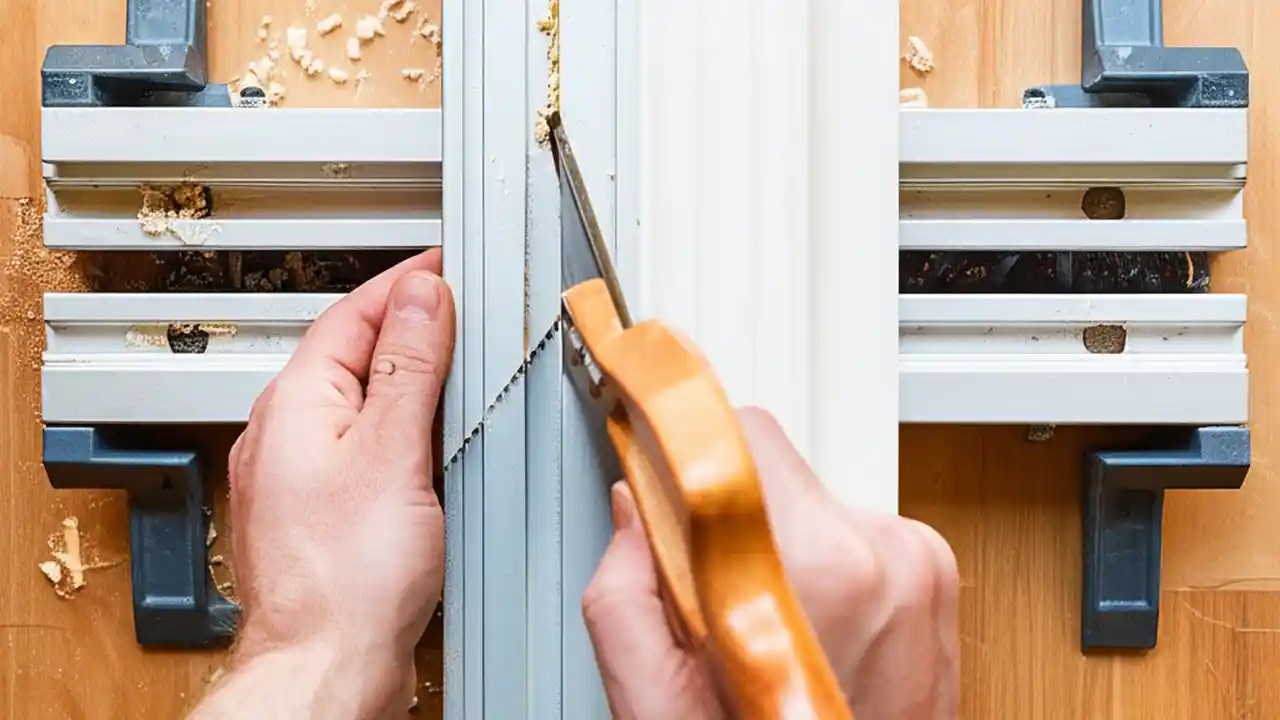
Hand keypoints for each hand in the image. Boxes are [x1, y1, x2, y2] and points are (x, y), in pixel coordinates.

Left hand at [189, 250, 455, 719]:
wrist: (325, 665)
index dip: (402, 283)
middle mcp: (286, 434)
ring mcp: (298, 476)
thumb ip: (408, 367)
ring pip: (355, 401)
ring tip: (448, 362)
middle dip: (403, 323)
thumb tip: (422, 297)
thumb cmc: (346, 579)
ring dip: (402, 376)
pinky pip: (359, 445)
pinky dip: (397, 427)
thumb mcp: (393, 451)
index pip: (351, 313)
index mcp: (295, 404)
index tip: (442, 265)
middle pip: (349, 353)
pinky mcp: (319, 513)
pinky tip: (425, 442)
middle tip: (455, 305)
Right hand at [582, 407, 959, 718]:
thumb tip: (636, 508)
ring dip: (772, 537)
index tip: (655, 433)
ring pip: (808, 496)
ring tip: (762, 623)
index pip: (740, 434)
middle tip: (705, 587)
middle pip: (771, 463)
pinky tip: (803, 627)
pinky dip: (816, 560)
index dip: (684, 441)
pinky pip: (851, 527)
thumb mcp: (656, 706)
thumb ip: (623, 590)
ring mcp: (921, 562)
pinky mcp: (934, 572)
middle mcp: (886, 553)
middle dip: (723, 511)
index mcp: (818, 572)